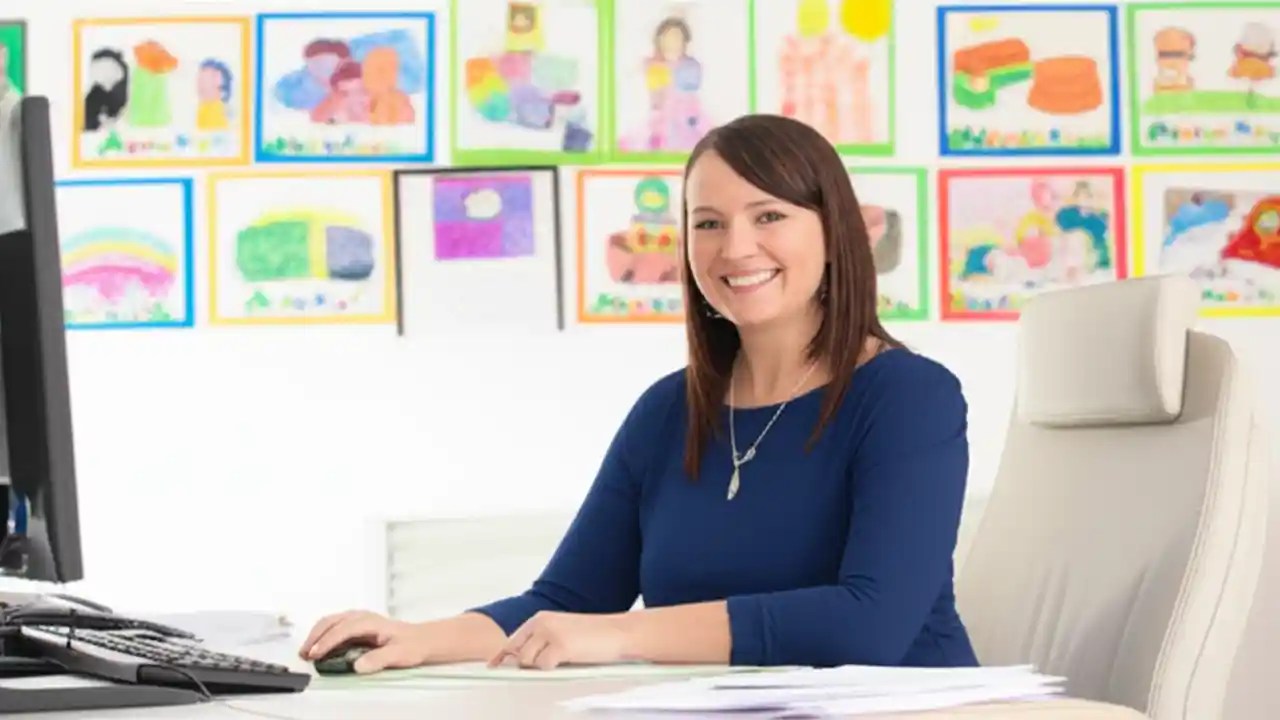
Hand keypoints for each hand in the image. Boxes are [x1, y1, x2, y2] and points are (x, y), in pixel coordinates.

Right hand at [298, 610, 430, 673]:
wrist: (421, 639)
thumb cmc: (412, 644)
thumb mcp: (399, 654)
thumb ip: (379, 659)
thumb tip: (358, 665)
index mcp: (371, 622)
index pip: (344, 629)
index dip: (328, 641)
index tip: (316, 654)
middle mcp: (362, 617)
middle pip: (332, 621)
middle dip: (315, 637)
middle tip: (305, 654)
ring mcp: (358, 620)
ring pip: (331, 622)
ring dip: (316, 635)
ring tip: (306, 652)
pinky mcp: (356, 626)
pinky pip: (334, 626)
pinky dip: (322, 635)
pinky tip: (318, 648)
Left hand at [488, 611, 629, 669]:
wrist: (618, 632)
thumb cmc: (594, 635)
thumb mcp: (562, 632)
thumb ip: (542, 642)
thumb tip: (522, 661)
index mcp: (540, 618)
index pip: (512, 640)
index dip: (502, 656)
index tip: (493, 666)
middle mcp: (542, 623)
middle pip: (516, 652)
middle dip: (524, 665)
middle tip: (541, 667)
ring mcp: (550, 633)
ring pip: (528, 661)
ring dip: (542, 666)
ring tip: (562, 661)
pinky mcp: (560, 646)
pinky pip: (544, 666)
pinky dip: (554, 669)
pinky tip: (569, 661)